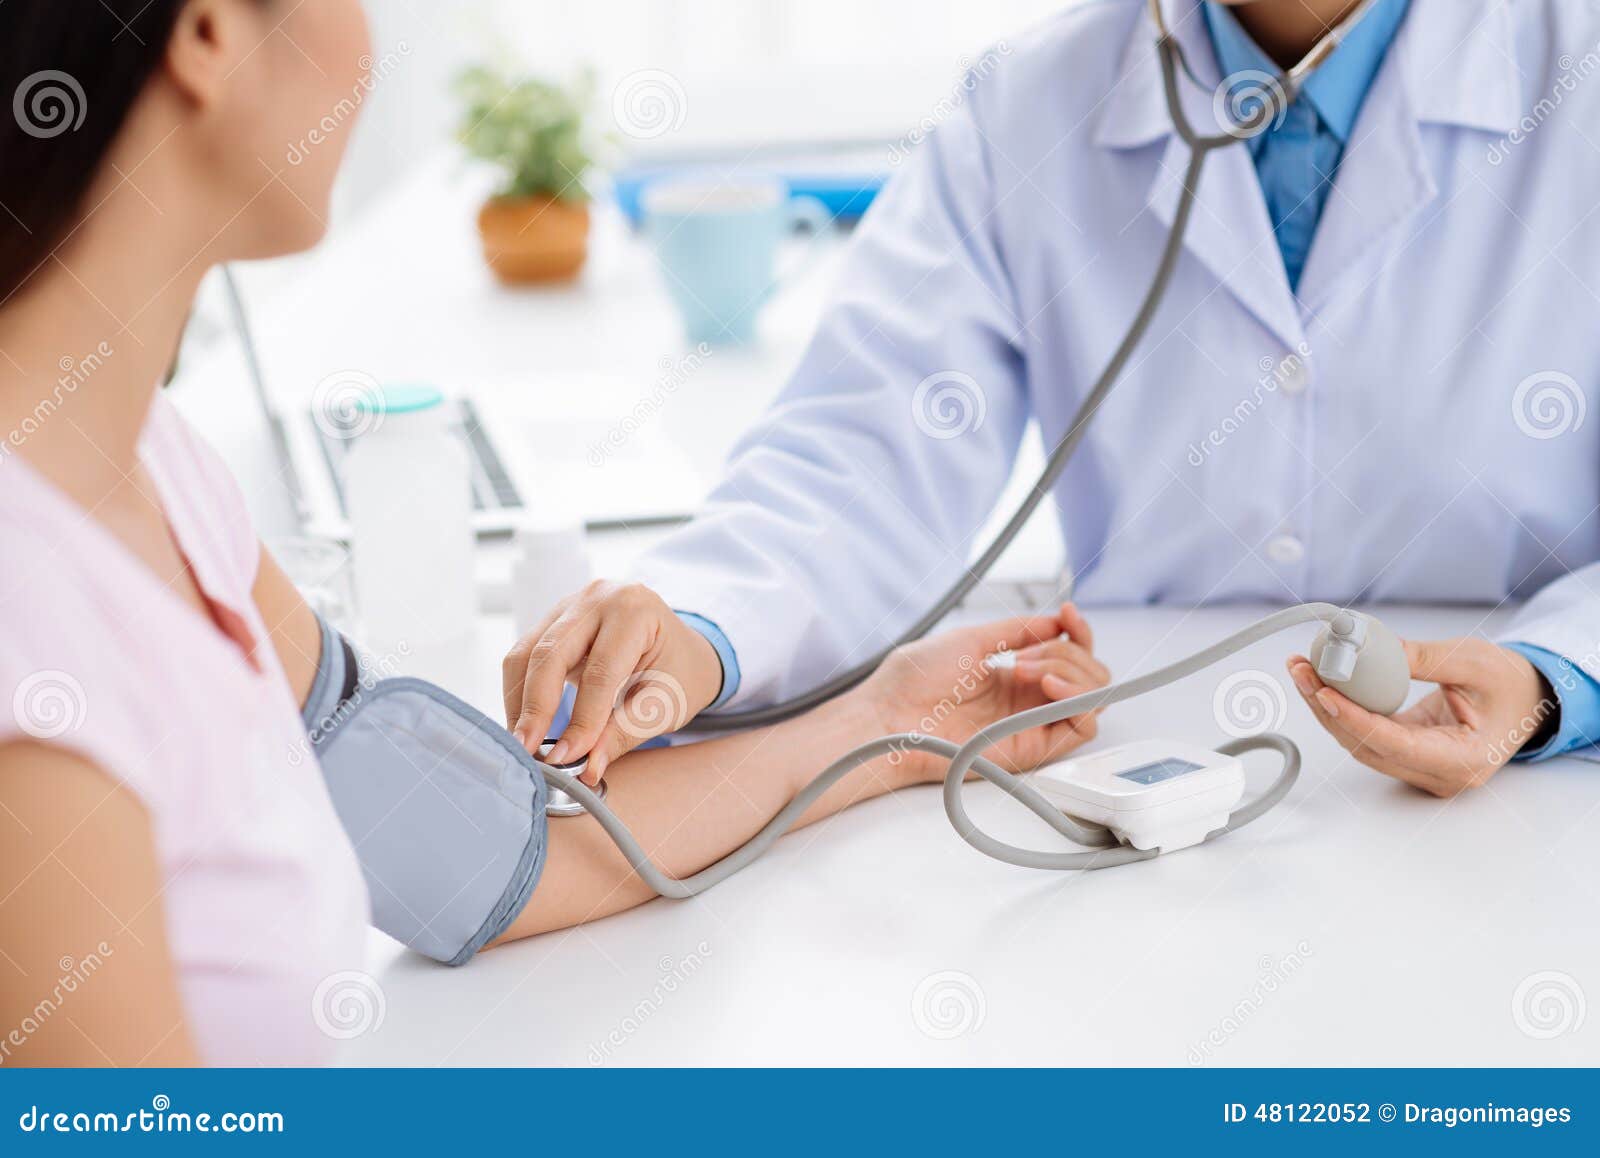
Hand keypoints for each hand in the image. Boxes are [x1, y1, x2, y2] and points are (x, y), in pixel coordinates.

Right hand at [502, 581, 723, 782]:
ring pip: (527, 653)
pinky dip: (520, 691)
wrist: (683, 648)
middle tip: (527, 752)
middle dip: (535, 708)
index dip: (581, 719)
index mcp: (635, 610)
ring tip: (521, 745)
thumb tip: (587, 767)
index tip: (566, 759)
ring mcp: (572, 604)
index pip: (600, 671)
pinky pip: (525, 654)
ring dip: (518, 702)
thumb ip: (625, 733)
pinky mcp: (554, 620)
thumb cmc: (681, 673)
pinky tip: (525, 724)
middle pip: (551, 653)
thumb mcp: (667, 704)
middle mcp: (598, 597)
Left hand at [864, 604, 1109, 782]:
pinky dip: (1079, 701)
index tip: (1068, 612)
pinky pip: (1084, 729)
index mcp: (1015, 676)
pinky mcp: (1033, 749)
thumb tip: (1055, 622)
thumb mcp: (971, 640)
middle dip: (1070, 651)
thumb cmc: (913, 682)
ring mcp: (1033, 724)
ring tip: (1027, 668)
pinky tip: (1048, 686)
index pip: (1070, 655)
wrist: (890, 716)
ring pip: (1095, 699)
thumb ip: (1016, 632)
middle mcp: (1029, 701)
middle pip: (1090, 675)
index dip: (1078, 632)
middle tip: (1025, 655)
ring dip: (1073, 671)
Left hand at [1287, 637, 1555, 797]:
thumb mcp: (1474, 661)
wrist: (1525, 698)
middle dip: (1328, 708)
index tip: (1324, 692)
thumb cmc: (1509, 684)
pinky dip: (1345, 710)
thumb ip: (1425, 658)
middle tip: (1302, 670)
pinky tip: (1322, 682)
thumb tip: (1371, 649)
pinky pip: (1368, 736)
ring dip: (1329, 708)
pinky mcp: (1409, 756)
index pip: (1395, 745)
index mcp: (1464, 761)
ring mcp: (1423, 770)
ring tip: (1304, 670)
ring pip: (1362, 744)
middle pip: (1368, 746)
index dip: (1355, 720)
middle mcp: (1440, 775)